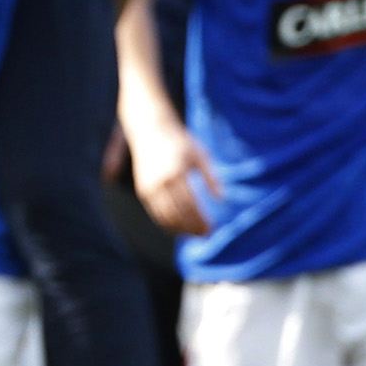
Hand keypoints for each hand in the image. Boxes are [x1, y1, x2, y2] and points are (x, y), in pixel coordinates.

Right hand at [128, 116, 217, 236]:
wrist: (150, 130)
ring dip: (180, 229)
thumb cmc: (180, 141)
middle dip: (192, 228)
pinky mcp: (143, 190)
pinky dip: (167, 223)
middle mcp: (161, 182)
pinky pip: (155, 213)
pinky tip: (179, 227)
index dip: (200, 220)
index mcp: (177, 173)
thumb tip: (222, 199)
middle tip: (205, 234)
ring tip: (194, 233)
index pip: (190, 205)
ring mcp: (149, 188)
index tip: (212, 228)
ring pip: (165, 217)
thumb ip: (211, 177)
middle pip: (178, 214)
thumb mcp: (200, 155)